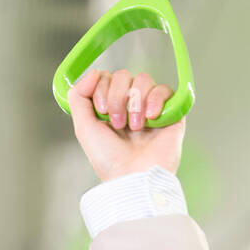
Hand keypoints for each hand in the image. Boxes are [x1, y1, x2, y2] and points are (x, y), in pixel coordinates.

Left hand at [68, 68, 185, 182]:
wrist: (132, 177)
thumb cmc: (109, 161)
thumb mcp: (83, 127)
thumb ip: (79, 96)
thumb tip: (93, 71)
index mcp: (111, 107)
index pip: (107, 77)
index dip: (102, 88)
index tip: (102, 111)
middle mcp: (131, 105)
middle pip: (124, 75)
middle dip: (117, 97)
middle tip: (118, 123)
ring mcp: (151, 108)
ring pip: (143, 79)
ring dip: (135, 102)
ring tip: (135, 126)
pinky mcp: (171, 113)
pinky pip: (165, 89)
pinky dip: (155, 99)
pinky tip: (151, 118)